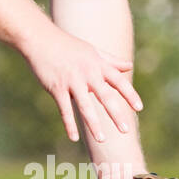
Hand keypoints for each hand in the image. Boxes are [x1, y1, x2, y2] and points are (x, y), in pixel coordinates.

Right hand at [20, 22, 142, 142]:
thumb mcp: (91, 51)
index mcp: (97, 64)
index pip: (118, 81)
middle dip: (116, 114)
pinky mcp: (56, 87)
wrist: (39, 39)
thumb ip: (111, 60)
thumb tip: (129, 66)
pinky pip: (64, 109)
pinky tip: (73, 138)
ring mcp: (71, 81)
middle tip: (125, 130)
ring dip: (94, 124)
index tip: (139, 108)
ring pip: (85, 106)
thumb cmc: (67, 45)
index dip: (129, 94)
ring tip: (102, 140)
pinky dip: (69, 123)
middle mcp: (87, 73)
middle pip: (105, 96)